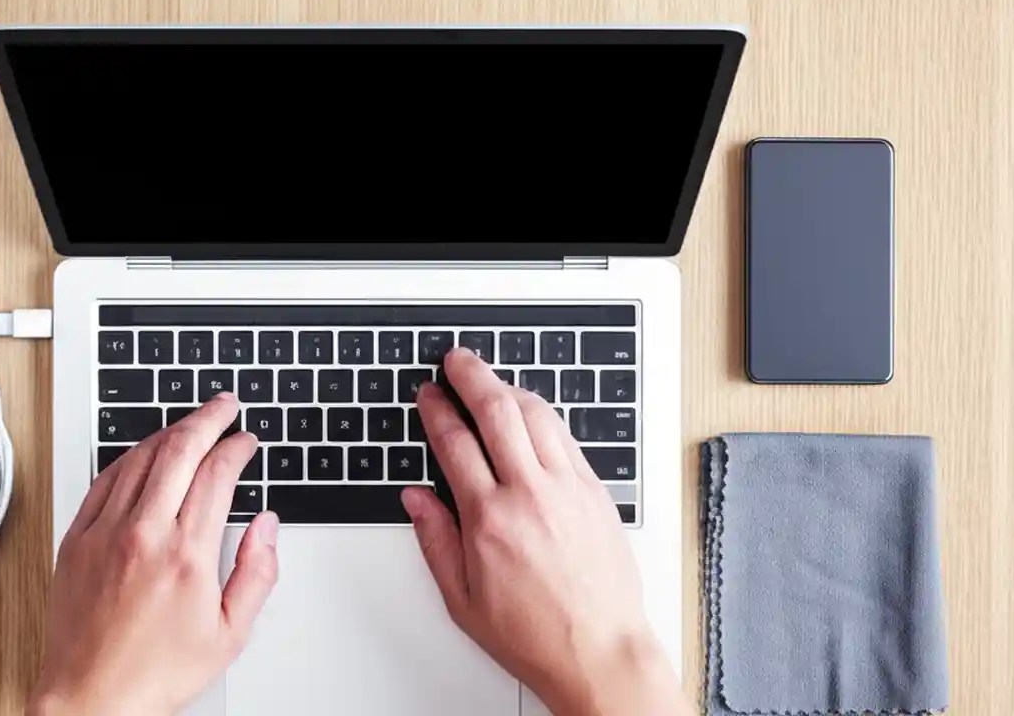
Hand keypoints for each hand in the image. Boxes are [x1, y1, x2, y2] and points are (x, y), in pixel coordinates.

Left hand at [28, 394, 277, 715]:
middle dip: (207, 418)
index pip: (217, 473)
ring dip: (169, 431)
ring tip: (189, 424)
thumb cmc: (155, 674)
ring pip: (139, 457)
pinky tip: (143, 454)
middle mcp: (143, 534)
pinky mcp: (76, 541)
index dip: (236, 447)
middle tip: (224, 406)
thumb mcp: (230, 634)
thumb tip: (267, 527)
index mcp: (186, 554)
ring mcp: (104, 533)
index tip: (246, 441)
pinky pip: (103, 480)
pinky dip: (129, 458)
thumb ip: (257, 573)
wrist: (90, 700)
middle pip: (178, 449)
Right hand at [402, 349, 689, 715]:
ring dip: (509, 387)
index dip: (437, 410)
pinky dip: (543, 414)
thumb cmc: (534, 635)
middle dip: (471, 376)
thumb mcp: (461, 598)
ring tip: (490, 379)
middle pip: (496, 411)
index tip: (429, 395)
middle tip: (456, 362)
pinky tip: (531, 411)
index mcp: (489, 520)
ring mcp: (568, 489)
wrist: (598, 652)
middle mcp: (530, 495)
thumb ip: (435, 540)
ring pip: (536, 414)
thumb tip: (416, 498)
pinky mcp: (595, 493)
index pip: (454, 442)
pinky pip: (566, 436)